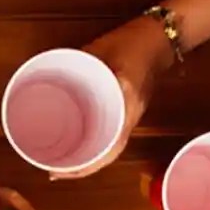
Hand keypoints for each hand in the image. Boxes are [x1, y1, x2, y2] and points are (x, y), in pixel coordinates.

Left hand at [55, 17, 175, 178]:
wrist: (161, 37)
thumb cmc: (132, 42)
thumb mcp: (98, 51)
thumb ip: (76, 64)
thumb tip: (48, 76)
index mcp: (127, 104)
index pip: (108, 148)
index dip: (84, 166)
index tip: (58, 172)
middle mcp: (130, 116)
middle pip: (108, 155)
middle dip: (82, 169)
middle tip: (54, 171)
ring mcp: (132, 115)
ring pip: (111, 149)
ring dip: (89, 161)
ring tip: (63, 164)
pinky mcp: (130, 111)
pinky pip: (114, 137)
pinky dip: (98, 146)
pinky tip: (83, 146)